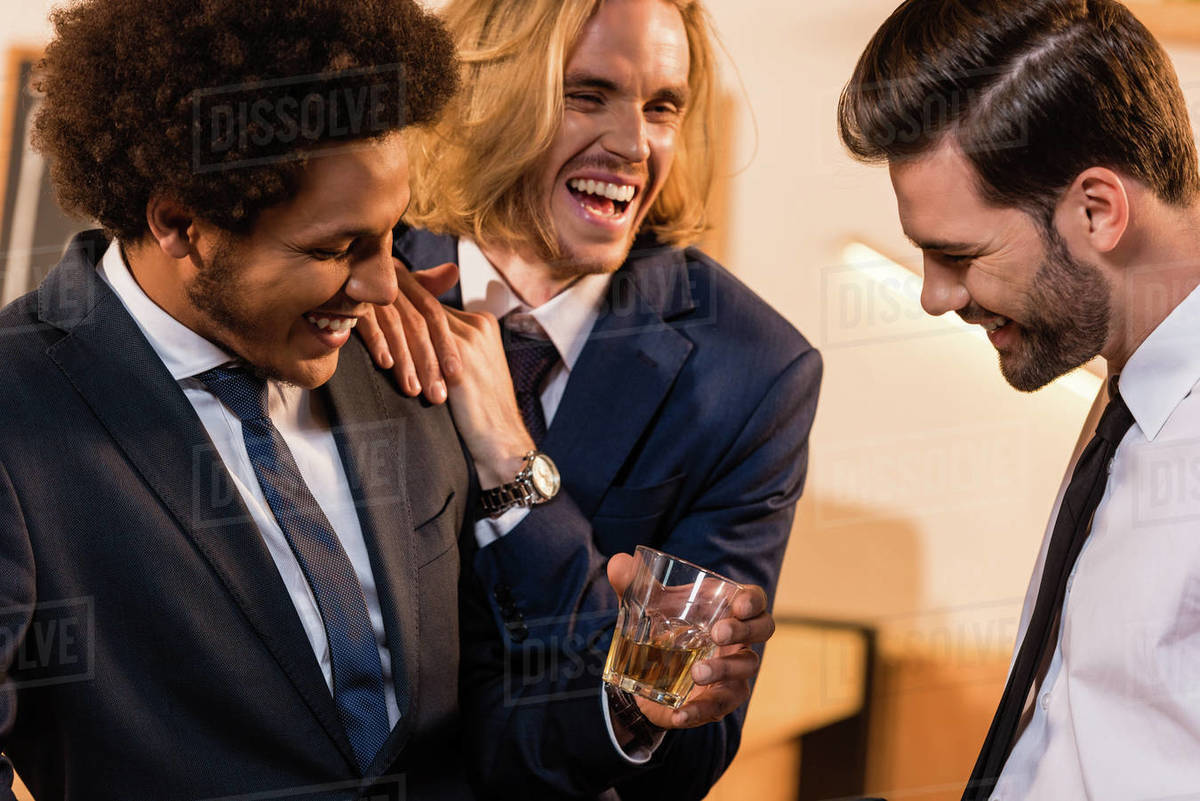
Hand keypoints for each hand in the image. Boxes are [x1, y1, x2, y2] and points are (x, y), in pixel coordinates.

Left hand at [357, 262, 533, 486]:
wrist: (502, 440)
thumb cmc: (482, 413)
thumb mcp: (468, 372)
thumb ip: (448, 350)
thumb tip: (417, 343)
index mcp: (483, 324)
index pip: (436, 307)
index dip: (407, 302)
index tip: (381, 300)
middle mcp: (478, 325)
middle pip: (427, 306)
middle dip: (394, 301)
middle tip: (363, 298)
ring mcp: (471, 338)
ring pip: (421, 321)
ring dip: (390, 317)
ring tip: (361, 315)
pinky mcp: (462, 356)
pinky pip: (420, 342)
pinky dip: (395, 340)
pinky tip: (371, 340)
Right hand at [358, 260, 462, 403]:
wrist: (321, 259)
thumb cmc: (360, 273)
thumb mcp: (393, 276)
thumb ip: (425, 281)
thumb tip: (453, 271)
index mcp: (404, 278)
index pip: (432, 313)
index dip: (446, 342)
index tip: (456, 372)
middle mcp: (390, 281)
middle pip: (418, 325)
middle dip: (429, 362)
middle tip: (438, 395)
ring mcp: (368, 286)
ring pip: (395, 325)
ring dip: (405, 359)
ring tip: (413, 389)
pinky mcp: (345, 293)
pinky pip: (364, 318)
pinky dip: (376, 339)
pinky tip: (386, 363)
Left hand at [605, 553, 773, 729]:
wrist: (647, 671)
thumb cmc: (661, 625)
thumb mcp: (644, 604)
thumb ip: (631, 583)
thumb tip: (618, 563)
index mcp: (726, 608)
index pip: (755, 600)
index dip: (753, 601)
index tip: (739, 605)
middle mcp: (738, 638)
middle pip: (762, 630)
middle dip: (744, 631)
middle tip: (717, 633)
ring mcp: (733, 671)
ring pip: (745, 669)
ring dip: (724, 670)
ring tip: (697, 673)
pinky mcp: (719, 700)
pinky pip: (718, 706)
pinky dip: (699, 711)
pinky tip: (679, 714)